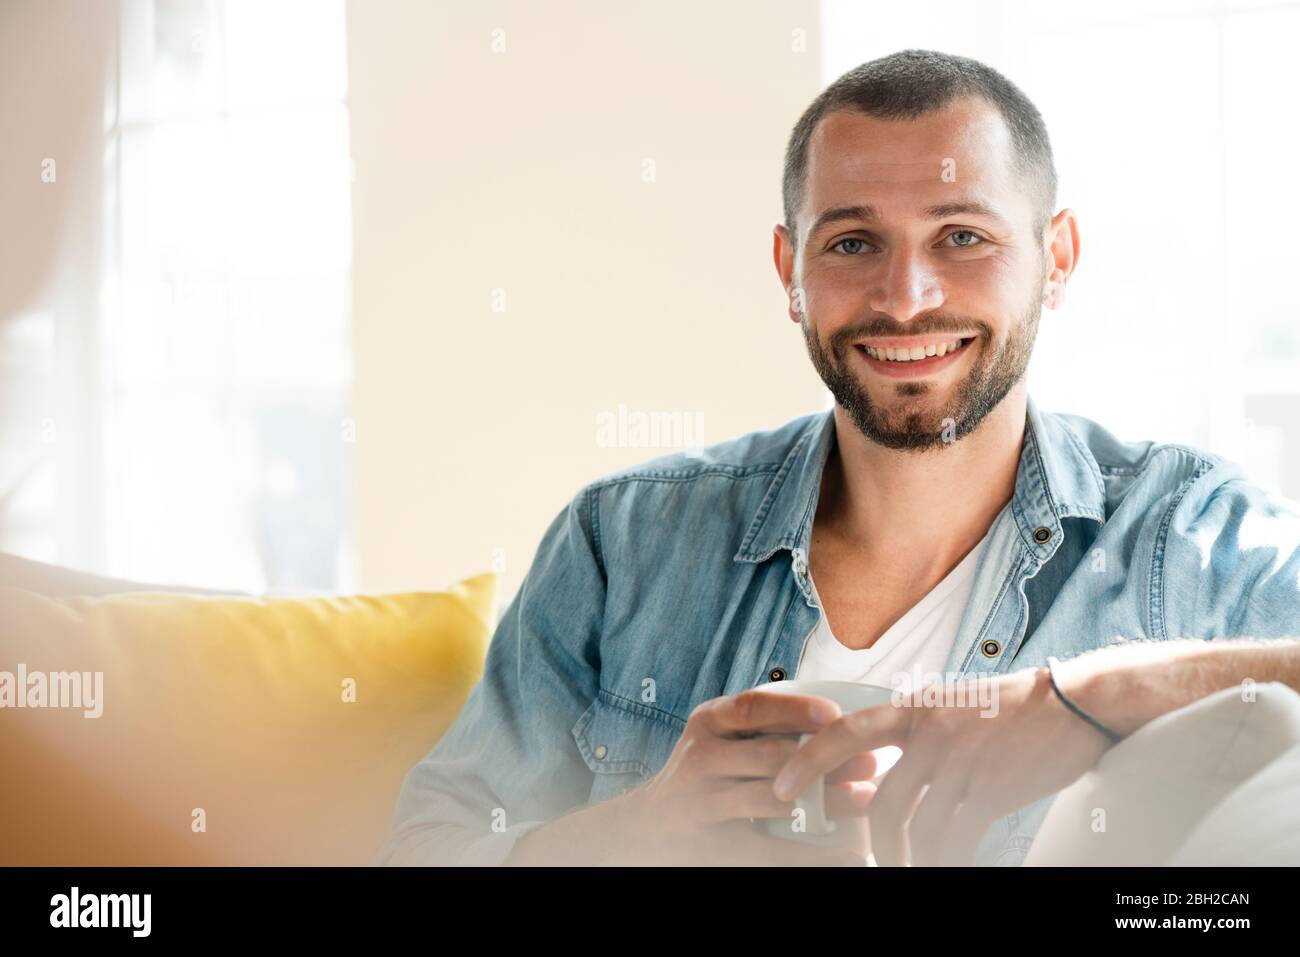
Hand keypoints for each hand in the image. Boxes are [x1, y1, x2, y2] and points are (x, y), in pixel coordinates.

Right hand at [607, 688, 877, 864]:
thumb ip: (760, 724)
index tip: (838, 714)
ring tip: (865, 801)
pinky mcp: (712, 844)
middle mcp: (700, 758)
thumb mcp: (718, 737)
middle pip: (770, 755)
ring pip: (773, 800)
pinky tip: (847, 854)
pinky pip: (770, 851)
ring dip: (826, 801)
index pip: (753, 706)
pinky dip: (814, 855)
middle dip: (826, 759)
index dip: (797, 709)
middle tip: (870, 763)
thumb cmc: (704, 773)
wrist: (649, 825)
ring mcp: (702, 803)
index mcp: (707, 721)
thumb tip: (839, 718)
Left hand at [771, 667, 1116, 865]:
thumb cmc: (1011, 707)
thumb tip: (884, 764)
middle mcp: (931, 731)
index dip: (807, 764)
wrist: (1076, 703)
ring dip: (910, 859)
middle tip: (863, 860)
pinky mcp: (993, 787)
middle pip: (884, 803)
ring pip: (919, 828)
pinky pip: (957, 837)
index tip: (781, 790)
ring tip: (909, 868)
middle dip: (870, 844)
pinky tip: (949, 863)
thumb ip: (914, 729)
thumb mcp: (950, 703)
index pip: (845, 734)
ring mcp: (963, 760)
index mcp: (913, 707)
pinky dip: (948, 858)